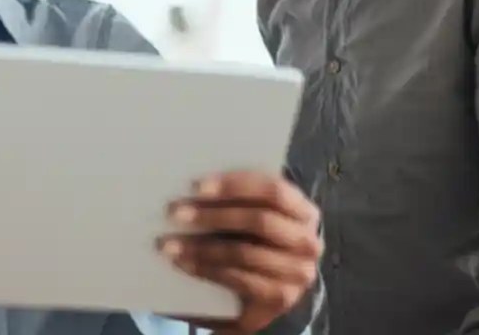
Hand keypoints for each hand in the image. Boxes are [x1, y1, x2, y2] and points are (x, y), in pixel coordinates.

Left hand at [158, 171, 320, 333]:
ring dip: (202, 248)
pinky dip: (208, 270)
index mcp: (303, 210)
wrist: (266, 289)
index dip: (234, 185)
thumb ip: (237, 197)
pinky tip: (185, 264)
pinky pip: (241, 280)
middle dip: (213, 216)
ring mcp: (298, 272)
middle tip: (175, 213)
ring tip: (170, 244)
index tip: (195, 186)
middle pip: (259, 221)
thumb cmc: (254, 239)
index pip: (272, 189)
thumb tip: (191, 182)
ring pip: (245, 253)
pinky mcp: (281, 297)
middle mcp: (308, 240)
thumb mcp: (252, 214)